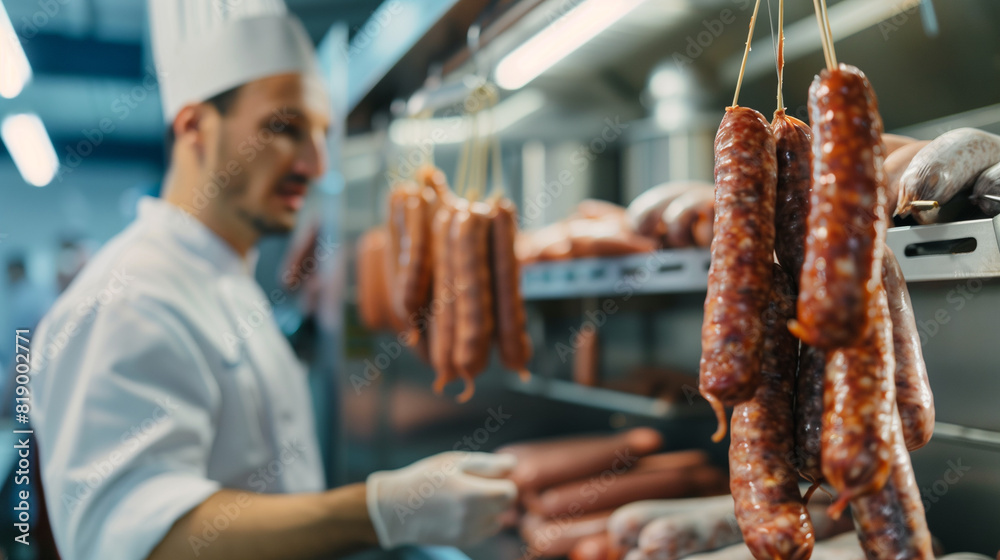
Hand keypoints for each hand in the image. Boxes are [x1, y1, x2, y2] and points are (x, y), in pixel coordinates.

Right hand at [366, 451, 517, 548]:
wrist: (396, 508)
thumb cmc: (424, 478)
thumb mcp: (454, 462)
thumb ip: (487, 464)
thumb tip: (513, 465)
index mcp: (473, 494)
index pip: (510, 492)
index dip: (502, 481)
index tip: (486, 476)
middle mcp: (473, 517)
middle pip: (505, 507)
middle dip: (496, 494)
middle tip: (475, 485)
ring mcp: (467, 532)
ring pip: (496, 520)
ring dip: (489, 510)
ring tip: (465, 498)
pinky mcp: (462, 541)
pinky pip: (484, 531)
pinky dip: (479, 521)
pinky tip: (460, 510)